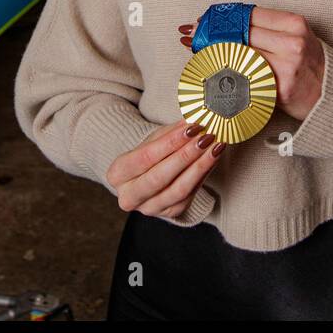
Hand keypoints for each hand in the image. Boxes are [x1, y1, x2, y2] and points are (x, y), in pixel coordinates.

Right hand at [106, 119, 222, 219]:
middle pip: (160, 177)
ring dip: (200, 166)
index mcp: (117, 174)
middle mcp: (129, 196)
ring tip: (215, 147)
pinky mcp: (170, 212)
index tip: (191, 128)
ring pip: (179, 189)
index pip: (145, 157)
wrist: (149, 174)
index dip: (170, 142)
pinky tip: (213, 158)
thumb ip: (172, 132)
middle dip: (186, 155)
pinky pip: (190, 194)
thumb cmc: (150, 153)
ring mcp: (149, 208)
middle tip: (206, 138)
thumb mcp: (155, 139)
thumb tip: (194, 120)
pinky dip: (204, 174)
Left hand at [178, 7, 323, 120]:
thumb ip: (267, 29)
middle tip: (190, 33)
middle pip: (240, 33)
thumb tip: (225, 23)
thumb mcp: (296, 37)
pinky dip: (224, 73)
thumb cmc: (309, 65)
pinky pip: (244, 77)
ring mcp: (285, 66)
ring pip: (239, 54)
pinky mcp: (278, 89)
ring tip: (196, 51)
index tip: (204, 20)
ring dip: (212, 52)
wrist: (331, 96)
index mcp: (294, 24)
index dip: (223, 17)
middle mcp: (291, 42)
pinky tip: (210, 71)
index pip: (249, 14)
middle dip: (212, 33)